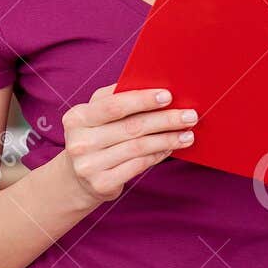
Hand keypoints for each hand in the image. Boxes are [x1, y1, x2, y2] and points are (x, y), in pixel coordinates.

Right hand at [59, 84, 197, 203]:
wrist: (77, 179)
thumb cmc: (95, 137)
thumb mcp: (95, 115)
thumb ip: (116, 98)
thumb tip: (153, 84)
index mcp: (77, 118)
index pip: (114, 106)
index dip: (142, 100)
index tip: (168, 96)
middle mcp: (80, 142)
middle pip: (131, 127)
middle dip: (165, 120)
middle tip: (190, 116)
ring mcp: (89, 165)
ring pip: (139, 147)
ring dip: (167, 139)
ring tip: (187, 135)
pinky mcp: (102, 183)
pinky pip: (138, 165)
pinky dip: (158, 155)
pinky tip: (171, 148)